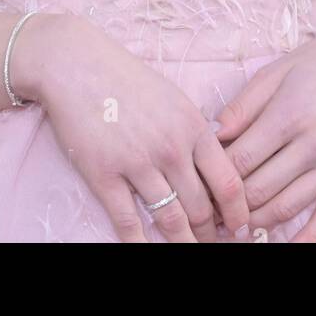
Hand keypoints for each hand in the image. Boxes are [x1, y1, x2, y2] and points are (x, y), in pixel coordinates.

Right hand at [14, 13, 249, 242]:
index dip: (238, 214)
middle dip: (210, 234)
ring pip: (171, 219)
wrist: (75, 64)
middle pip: (202, 208)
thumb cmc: (125, 78)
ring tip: (189, 252)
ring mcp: (137, 162)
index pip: (229, 182)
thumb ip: (194, 131)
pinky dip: (141, 244)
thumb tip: (215, 167)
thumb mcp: (173, 97)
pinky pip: (128, 221)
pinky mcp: (104, 174)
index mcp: (192, 126)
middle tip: (212, 245)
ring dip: (183, 243)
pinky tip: (147, 251)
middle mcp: (170, 147)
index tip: (240, 229)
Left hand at [212, 9, 315, 241]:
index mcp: (288, 116)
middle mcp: (312, 146)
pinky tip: (285, 245)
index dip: (214, 176)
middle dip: (229, 203)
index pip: (241, 160)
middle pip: (259, 190)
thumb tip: (212, 135)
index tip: (197, 180)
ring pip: (286, 208)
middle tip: (209, 208)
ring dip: (256, 221)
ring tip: (234, 224)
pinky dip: (306, 238)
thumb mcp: (278, 70)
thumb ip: (243, 105)